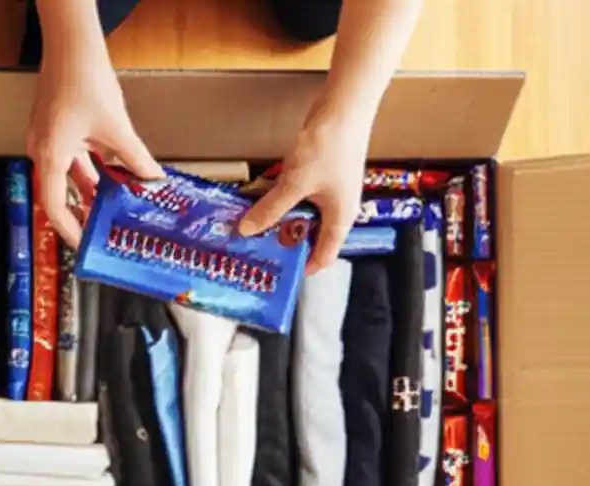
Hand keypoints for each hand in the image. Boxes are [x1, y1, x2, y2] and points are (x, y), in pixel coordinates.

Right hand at [27, 52, 162, 246]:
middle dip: (83, 211)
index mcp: (50, 155)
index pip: (54, 205)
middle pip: (60, 192)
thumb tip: (153, 180)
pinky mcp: (57, 127)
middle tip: (102, 230)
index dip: (69, 228)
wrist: (71, 44)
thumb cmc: (83, 79)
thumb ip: (136, 159)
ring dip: (91, 189)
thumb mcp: (117, 128)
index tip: (83, 245)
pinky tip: (113, 174)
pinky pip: (72, 157)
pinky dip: (91, 168)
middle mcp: (43, 149)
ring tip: (113, 205)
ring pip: (69, 174)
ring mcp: (48, 138)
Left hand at [237, 103, 370, 274]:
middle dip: (286, 244)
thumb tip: (246, 230)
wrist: (344, 107)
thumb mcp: (295, 182)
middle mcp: (338, 210)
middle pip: (311, 238)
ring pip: (304, 218)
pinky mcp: (321, 176)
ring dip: (281, 222)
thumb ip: (271, 208)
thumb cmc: (329, 146)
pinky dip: (283, 203)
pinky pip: (301, 199)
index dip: (302, 268)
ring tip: (255, 228)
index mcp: (340, 219)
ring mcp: (330, 192)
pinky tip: (264, 201)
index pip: (324, 257)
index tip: (276, 274)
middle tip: (257, 250)